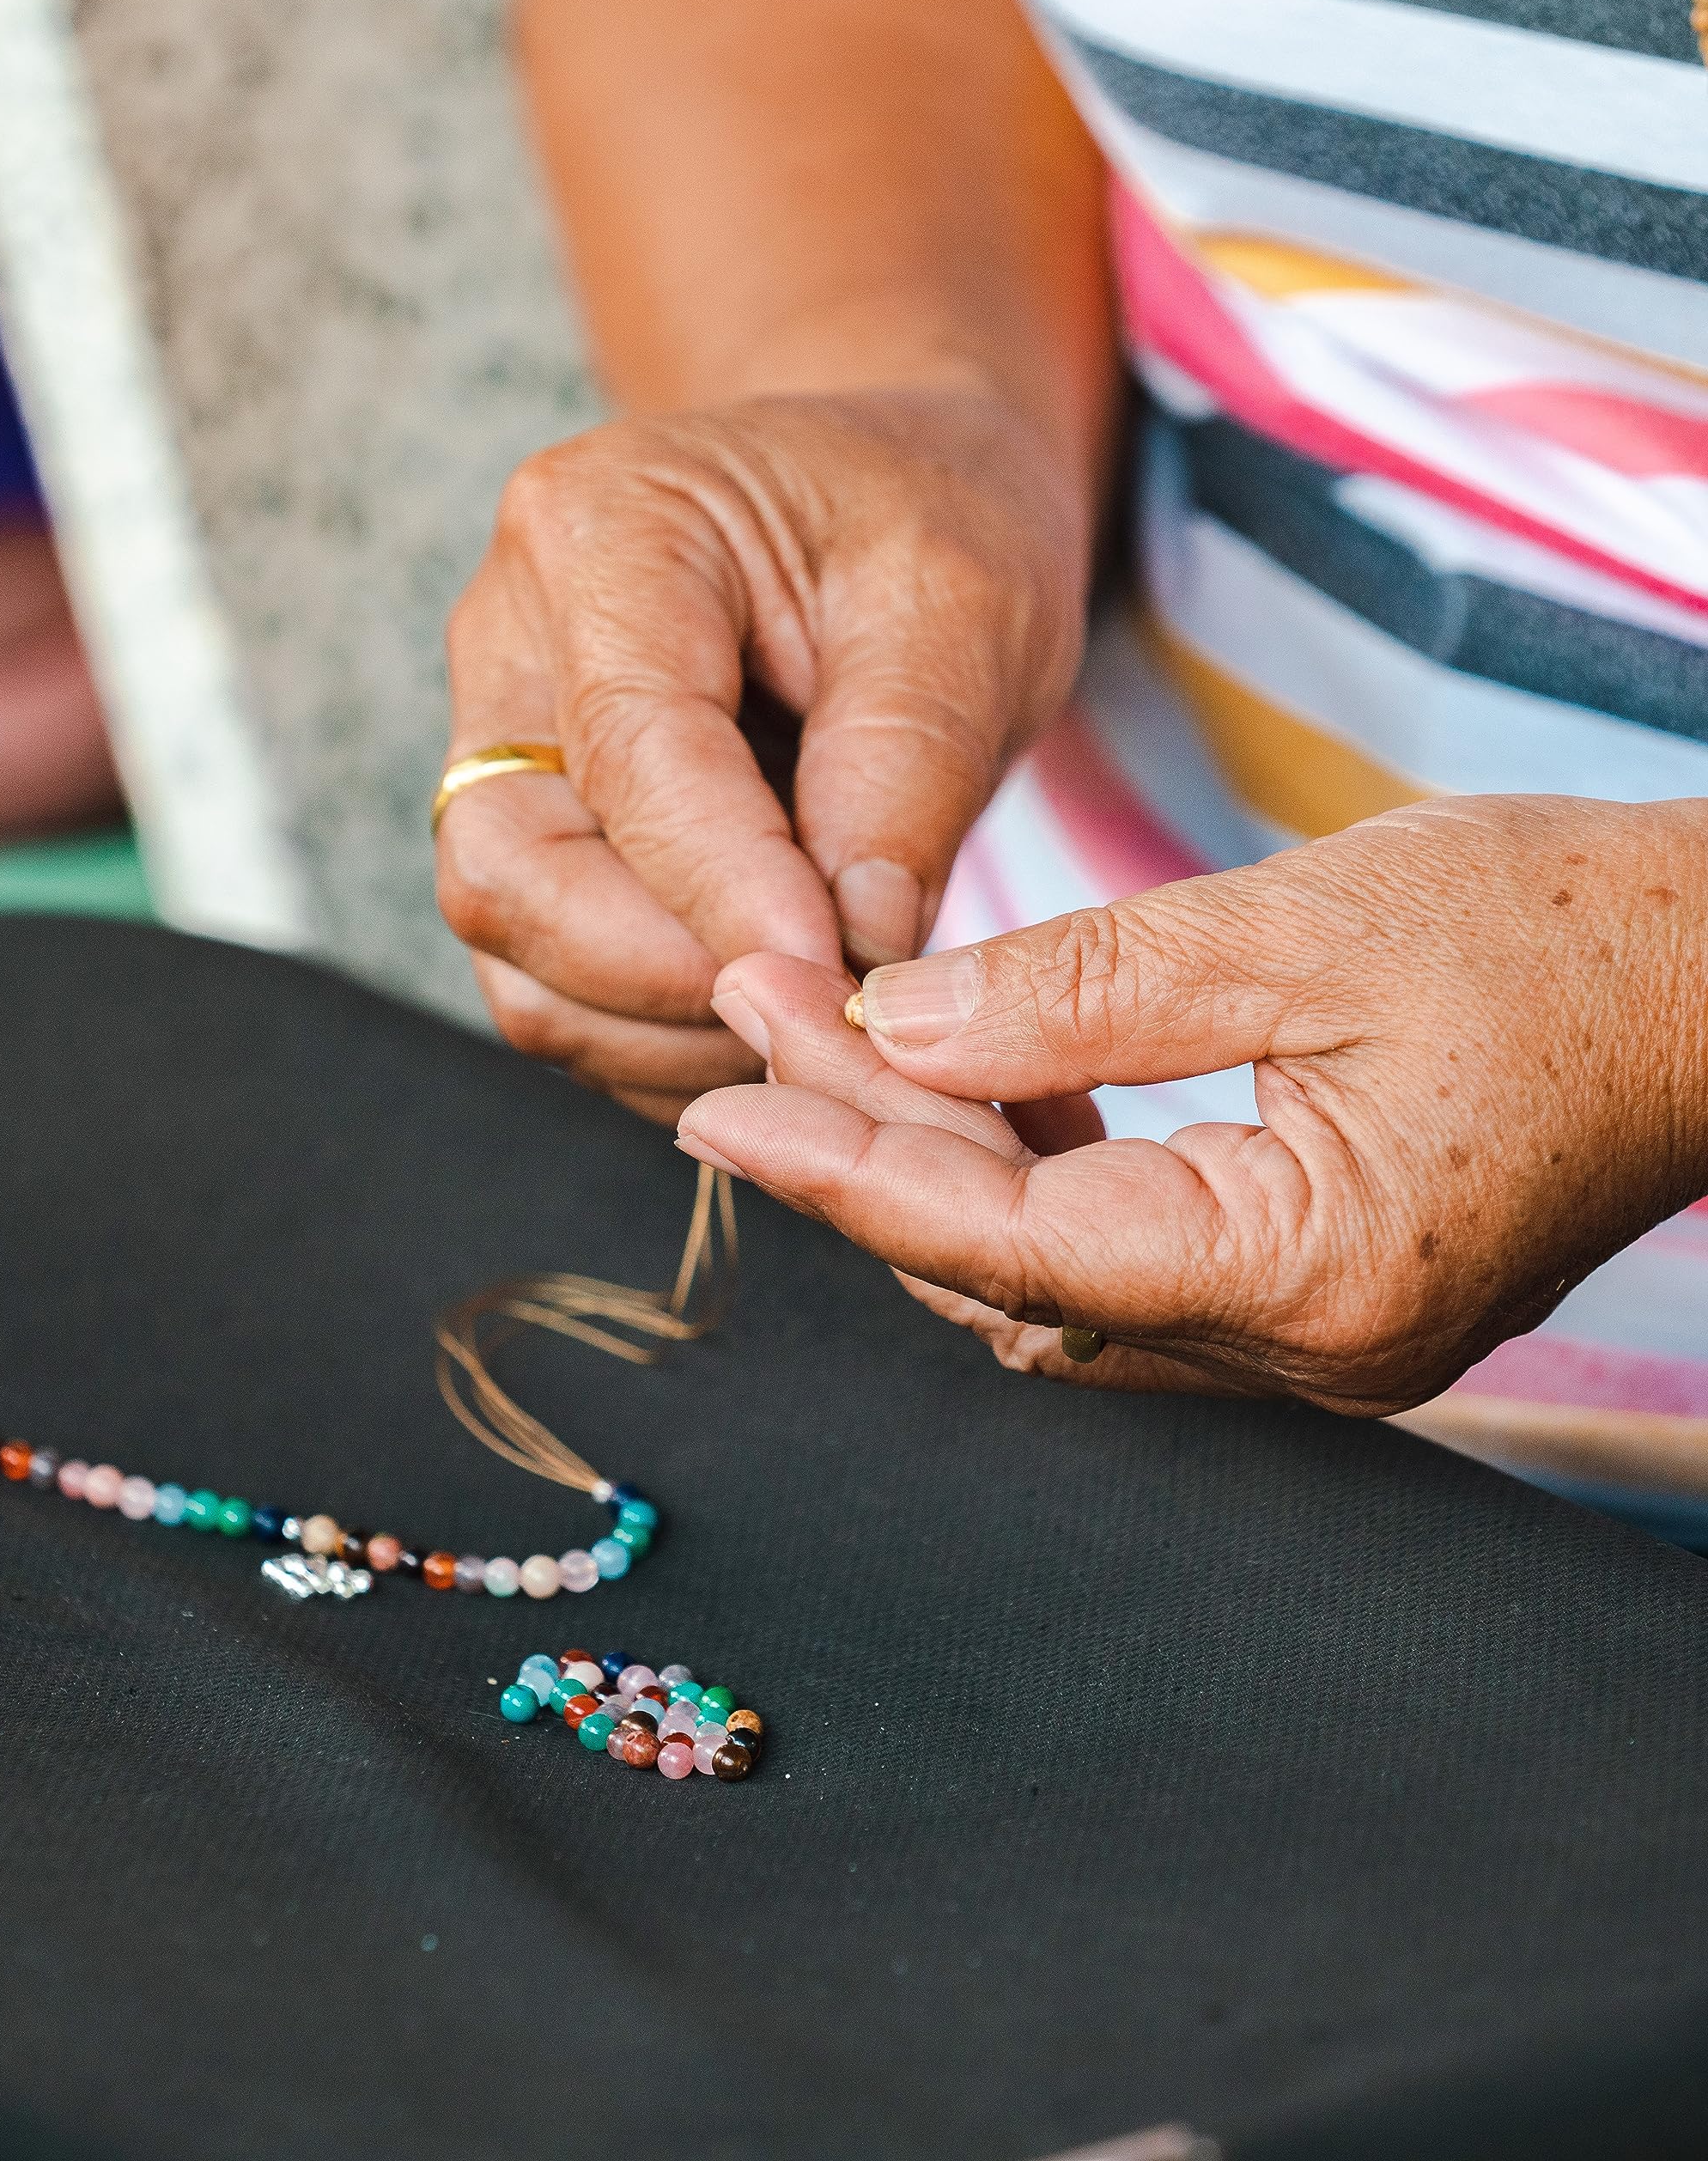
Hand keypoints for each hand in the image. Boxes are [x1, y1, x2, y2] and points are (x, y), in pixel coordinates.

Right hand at [437, 389, 1092, 1122]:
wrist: (899, 507)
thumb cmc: (935, 525)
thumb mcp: (969, 610)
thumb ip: (904, 775)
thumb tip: (850, 961)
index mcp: (602, 530)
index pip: (629, 756)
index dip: (727, 894)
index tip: (841, 980)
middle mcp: (508, 644)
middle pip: (509, 875)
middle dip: (667, 982)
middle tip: (824, 1019)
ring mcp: (501, 754)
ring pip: (517, 959)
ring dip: (664, 1037)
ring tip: (817, 1029)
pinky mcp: (532, 846)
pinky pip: (556, 992)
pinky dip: (662, 1046)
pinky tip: (776, 1028)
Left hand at [678, 797, 1707, 1413]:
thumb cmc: (1557, 931)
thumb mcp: (1299, 926)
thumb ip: (1077, 987)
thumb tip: (891, 1023)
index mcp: (1308, 1273)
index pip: (1008, 1239)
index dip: (844, 1165)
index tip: (718, 1096)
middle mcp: (1303, 1349)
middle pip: (1007, 1266)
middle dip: (868, 1147)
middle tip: (752, 1027)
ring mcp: (1310, 1339)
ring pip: (1049, 1272)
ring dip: (934, 1160)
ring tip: (823, 1037)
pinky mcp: (1311, 1296)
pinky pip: (1116, 1256)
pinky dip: (1024, 1173)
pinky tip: (959, 1080)